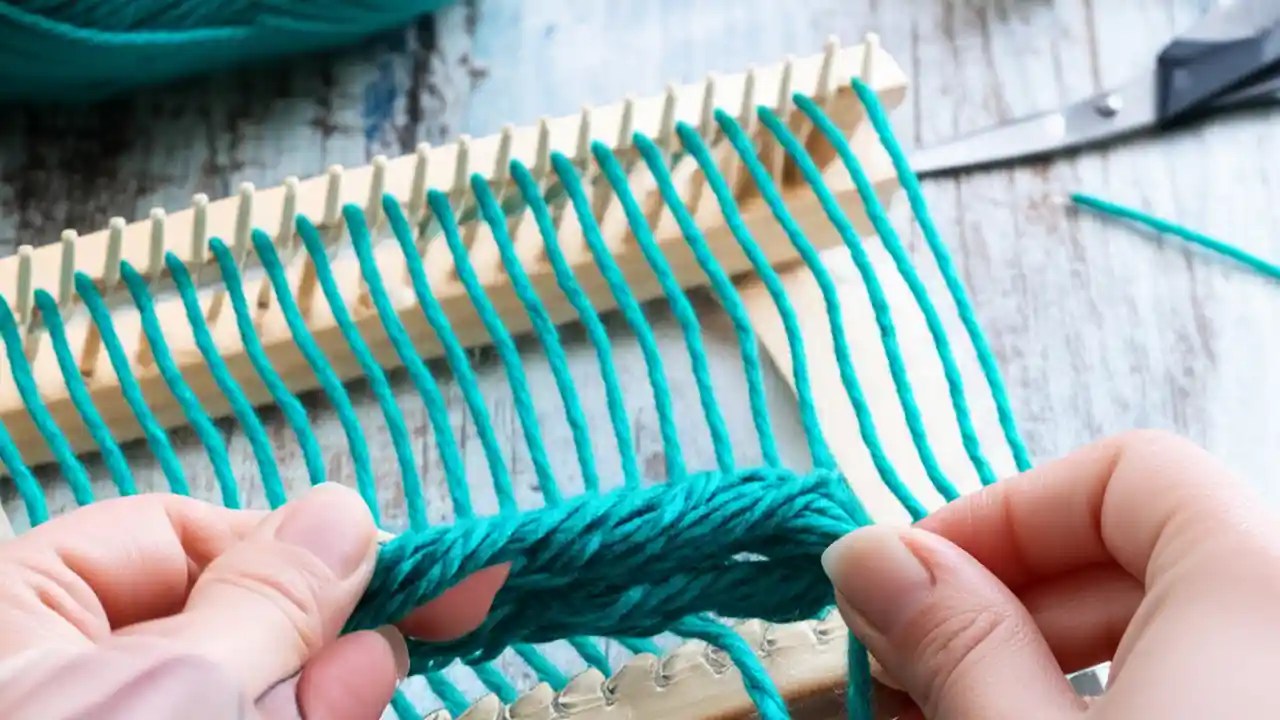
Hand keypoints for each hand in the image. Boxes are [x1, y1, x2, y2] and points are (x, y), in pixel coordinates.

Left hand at [0, 483, 506, 718]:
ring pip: (265, 679)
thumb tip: (345, 515)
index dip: (292, 545)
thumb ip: (267, 600)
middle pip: (237, 611)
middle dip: (326, 623)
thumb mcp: (178, 690)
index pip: (181, 536)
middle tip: (437, 616)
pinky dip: (322, 717)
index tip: (396, 563)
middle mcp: (76, 670)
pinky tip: (349, 706)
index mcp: (23, 609)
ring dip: (331, 684)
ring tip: (363, 688)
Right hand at [823, 430, 1279, 718]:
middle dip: (1002, 600)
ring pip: (1163, 629)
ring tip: (942, 712)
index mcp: (1262, 589)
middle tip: (906, 666)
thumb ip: (954, 641)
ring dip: (1036, 660)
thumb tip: (868, 556)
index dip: (1000, 513)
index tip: (911, 577)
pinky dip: (1106, 701)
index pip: (1127, 470)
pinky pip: (1195, 688)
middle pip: (1139, 550)